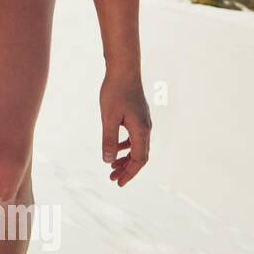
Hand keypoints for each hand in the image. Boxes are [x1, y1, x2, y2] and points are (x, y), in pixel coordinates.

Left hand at [99, 72, 151, 186]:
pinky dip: (125, 146)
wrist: (124, 70)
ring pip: (137, 147)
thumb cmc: (115, 92)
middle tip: (113, 179)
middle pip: (140, 156)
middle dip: (127, 169)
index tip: (118, 183)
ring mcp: (143, 122)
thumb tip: (107, 160)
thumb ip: (108, 140)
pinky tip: (114, 148)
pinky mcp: (138, 116)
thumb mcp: (108, 118)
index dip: (130, 173)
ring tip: (112, 168)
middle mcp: (146, 128)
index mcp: (141, 131)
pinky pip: (134, 137)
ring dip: (125, 159)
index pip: (139, 160)